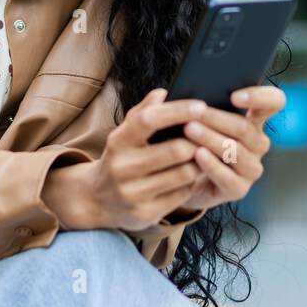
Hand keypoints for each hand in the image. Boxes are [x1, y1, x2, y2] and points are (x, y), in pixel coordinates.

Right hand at [84, 88, 208, 232]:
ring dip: (199, 163)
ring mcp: (133, 193)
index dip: (177, 111)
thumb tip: (163, 93)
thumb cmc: (121, 157)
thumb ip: (143, 112)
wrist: (97, 199)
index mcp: (118, 141)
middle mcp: (122, 167)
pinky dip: (191, 184)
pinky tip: (190, 177)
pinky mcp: (145, 213)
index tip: (201, 106)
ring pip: (185, 174)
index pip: (149, 121)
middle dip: (197, 142)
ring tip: (203, 156)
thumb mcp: (125, 134)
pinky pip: (183, 194)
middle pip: (176, 150)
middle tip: (209, 136)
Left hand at [172, 85, 285, 211]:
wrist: (181, 180)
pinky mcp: (240, 189)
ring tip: (189, 130)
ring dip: (212, 139)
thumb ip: (198, 104)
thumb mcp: (196, 119)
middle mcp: (258, 144)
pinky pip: (228, 176)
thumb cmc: (191, 141)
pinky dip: (212, 164)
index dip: (259, 97)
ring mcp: (251, 168)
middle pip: (245, 128)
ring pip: (237, 151)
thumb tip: (179, 88)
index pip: (274, 102)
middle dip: (218, 119)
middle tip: (195, 112)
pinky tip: (197, 154)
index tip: (234, 96)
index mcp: (254, 120)